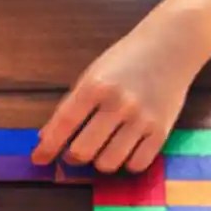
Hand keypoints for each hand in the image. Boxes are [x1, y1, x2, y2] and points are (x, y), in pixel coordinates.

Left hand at [32, 26, 197, 173]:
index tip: (39, 159)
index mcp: (96, 85)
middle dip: (73, 157)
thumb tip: (46, 138)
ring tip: (102, 150)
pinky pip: (136, 165)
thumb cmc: (127, 60)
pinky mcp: (161, 131)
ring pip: (108, 163)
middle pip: (83, 151)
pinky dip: (126, 164)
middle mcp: (118, 103)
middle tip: (74, 153)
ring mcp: (141, 119)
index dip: (48, 147)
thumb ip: (71, 106)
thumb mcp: (93, 74)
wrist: (171, 45)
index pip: (64, 124)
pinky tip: (125, 151)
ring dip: (99, 162)